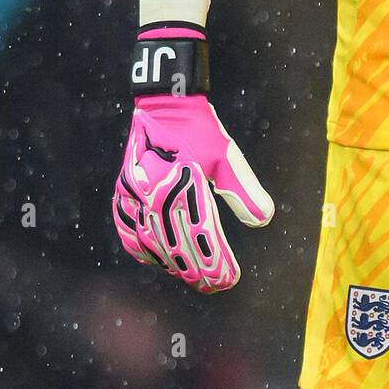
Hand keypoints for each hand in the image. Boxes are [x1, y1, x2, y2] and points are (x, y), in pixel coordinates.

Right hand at [113, 29, 273, 292]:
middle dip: (198, 271)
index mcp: (186, 186)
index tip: (230, 278)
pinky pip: (129, 232)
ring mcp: (136, 196)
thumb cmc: (200, 131)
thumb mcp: (228, 157)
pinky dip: (143, 250)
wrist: (164, 105)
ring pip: (153, 245)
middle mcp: (157, 195)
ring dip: (173, 265)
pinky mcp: (123, 194)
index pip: (203, 237)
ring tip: (193, 277)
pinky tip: (158, 260)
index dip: (216, 263)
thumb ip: (244, 190)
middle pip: (178, 247)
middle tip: (215, 284)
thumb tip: (264, 219)